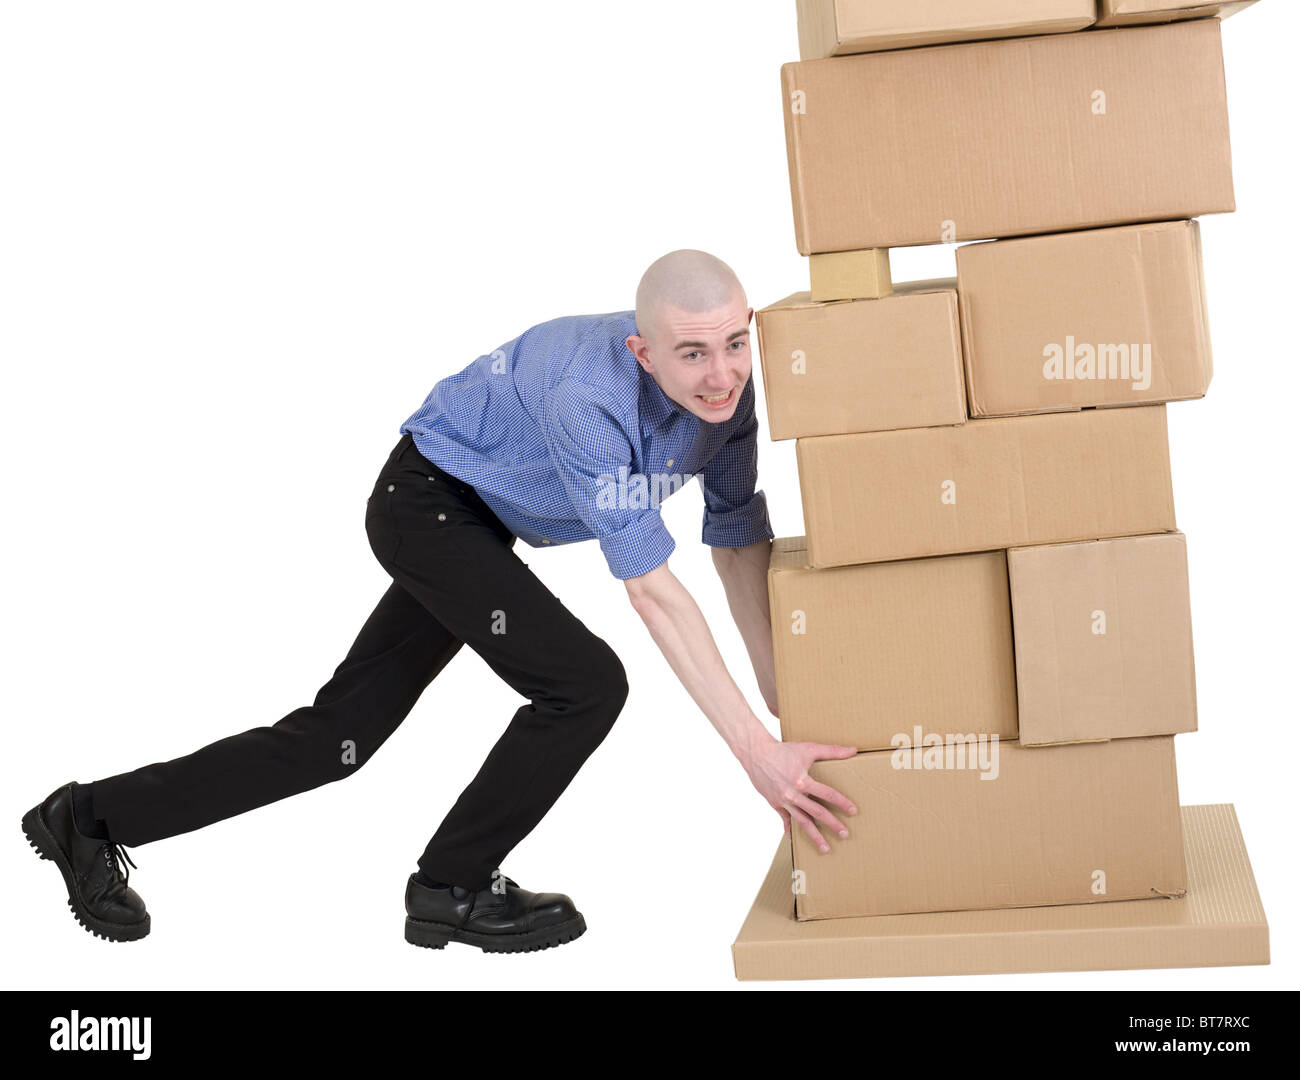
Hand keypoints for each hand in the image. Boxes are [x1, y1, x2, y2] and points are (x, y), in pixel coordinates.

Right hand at [742, 737, 857, 852]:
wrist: (756, 754)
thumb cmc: (783, 750)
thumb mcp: (808, 748)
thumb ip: (832, 751)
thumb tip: (854, 750)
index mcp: (802, 781)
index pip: (827, 794)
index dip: (841, 802)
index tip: (853, 811)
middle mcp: (793, 794)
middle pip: (817, 813)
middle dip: (832, 825)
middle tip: (845, 834)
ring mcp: (783, 801)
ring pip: (801, 822)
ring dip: (814, 836)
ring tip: (825, 848)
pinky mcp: (774, 803)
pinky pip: (784, 819)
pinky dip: (789, 828)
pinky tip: (794, 838)